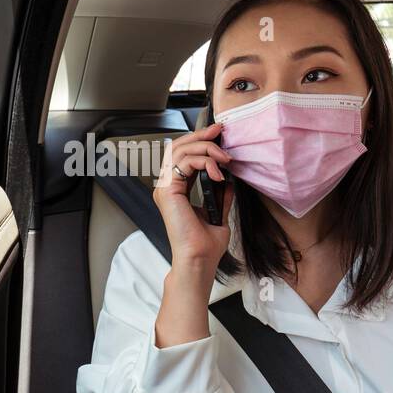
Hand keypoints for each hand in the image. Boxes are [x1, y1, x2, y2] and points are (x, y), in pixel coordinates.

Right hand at [152, 123, 235, 274]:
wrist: (199, 260)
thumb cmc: (205, 246)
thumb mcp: (217, 214)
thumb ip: (220, 196)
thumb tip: (228, 182)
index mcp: (175, 191)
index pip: (182, 155)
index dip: (199, 141)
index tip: (219, 136)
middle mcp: (166, 187)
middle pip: (178, 146)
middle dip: (201, 135)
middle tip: (220, 131)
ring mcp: (164, 188)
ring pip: (182, 150)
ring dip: (207, 149)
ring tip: (225, 159)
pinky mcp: (168, 190)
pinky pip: (186, 162)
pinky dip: (206, 162)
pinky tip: (219, 173)